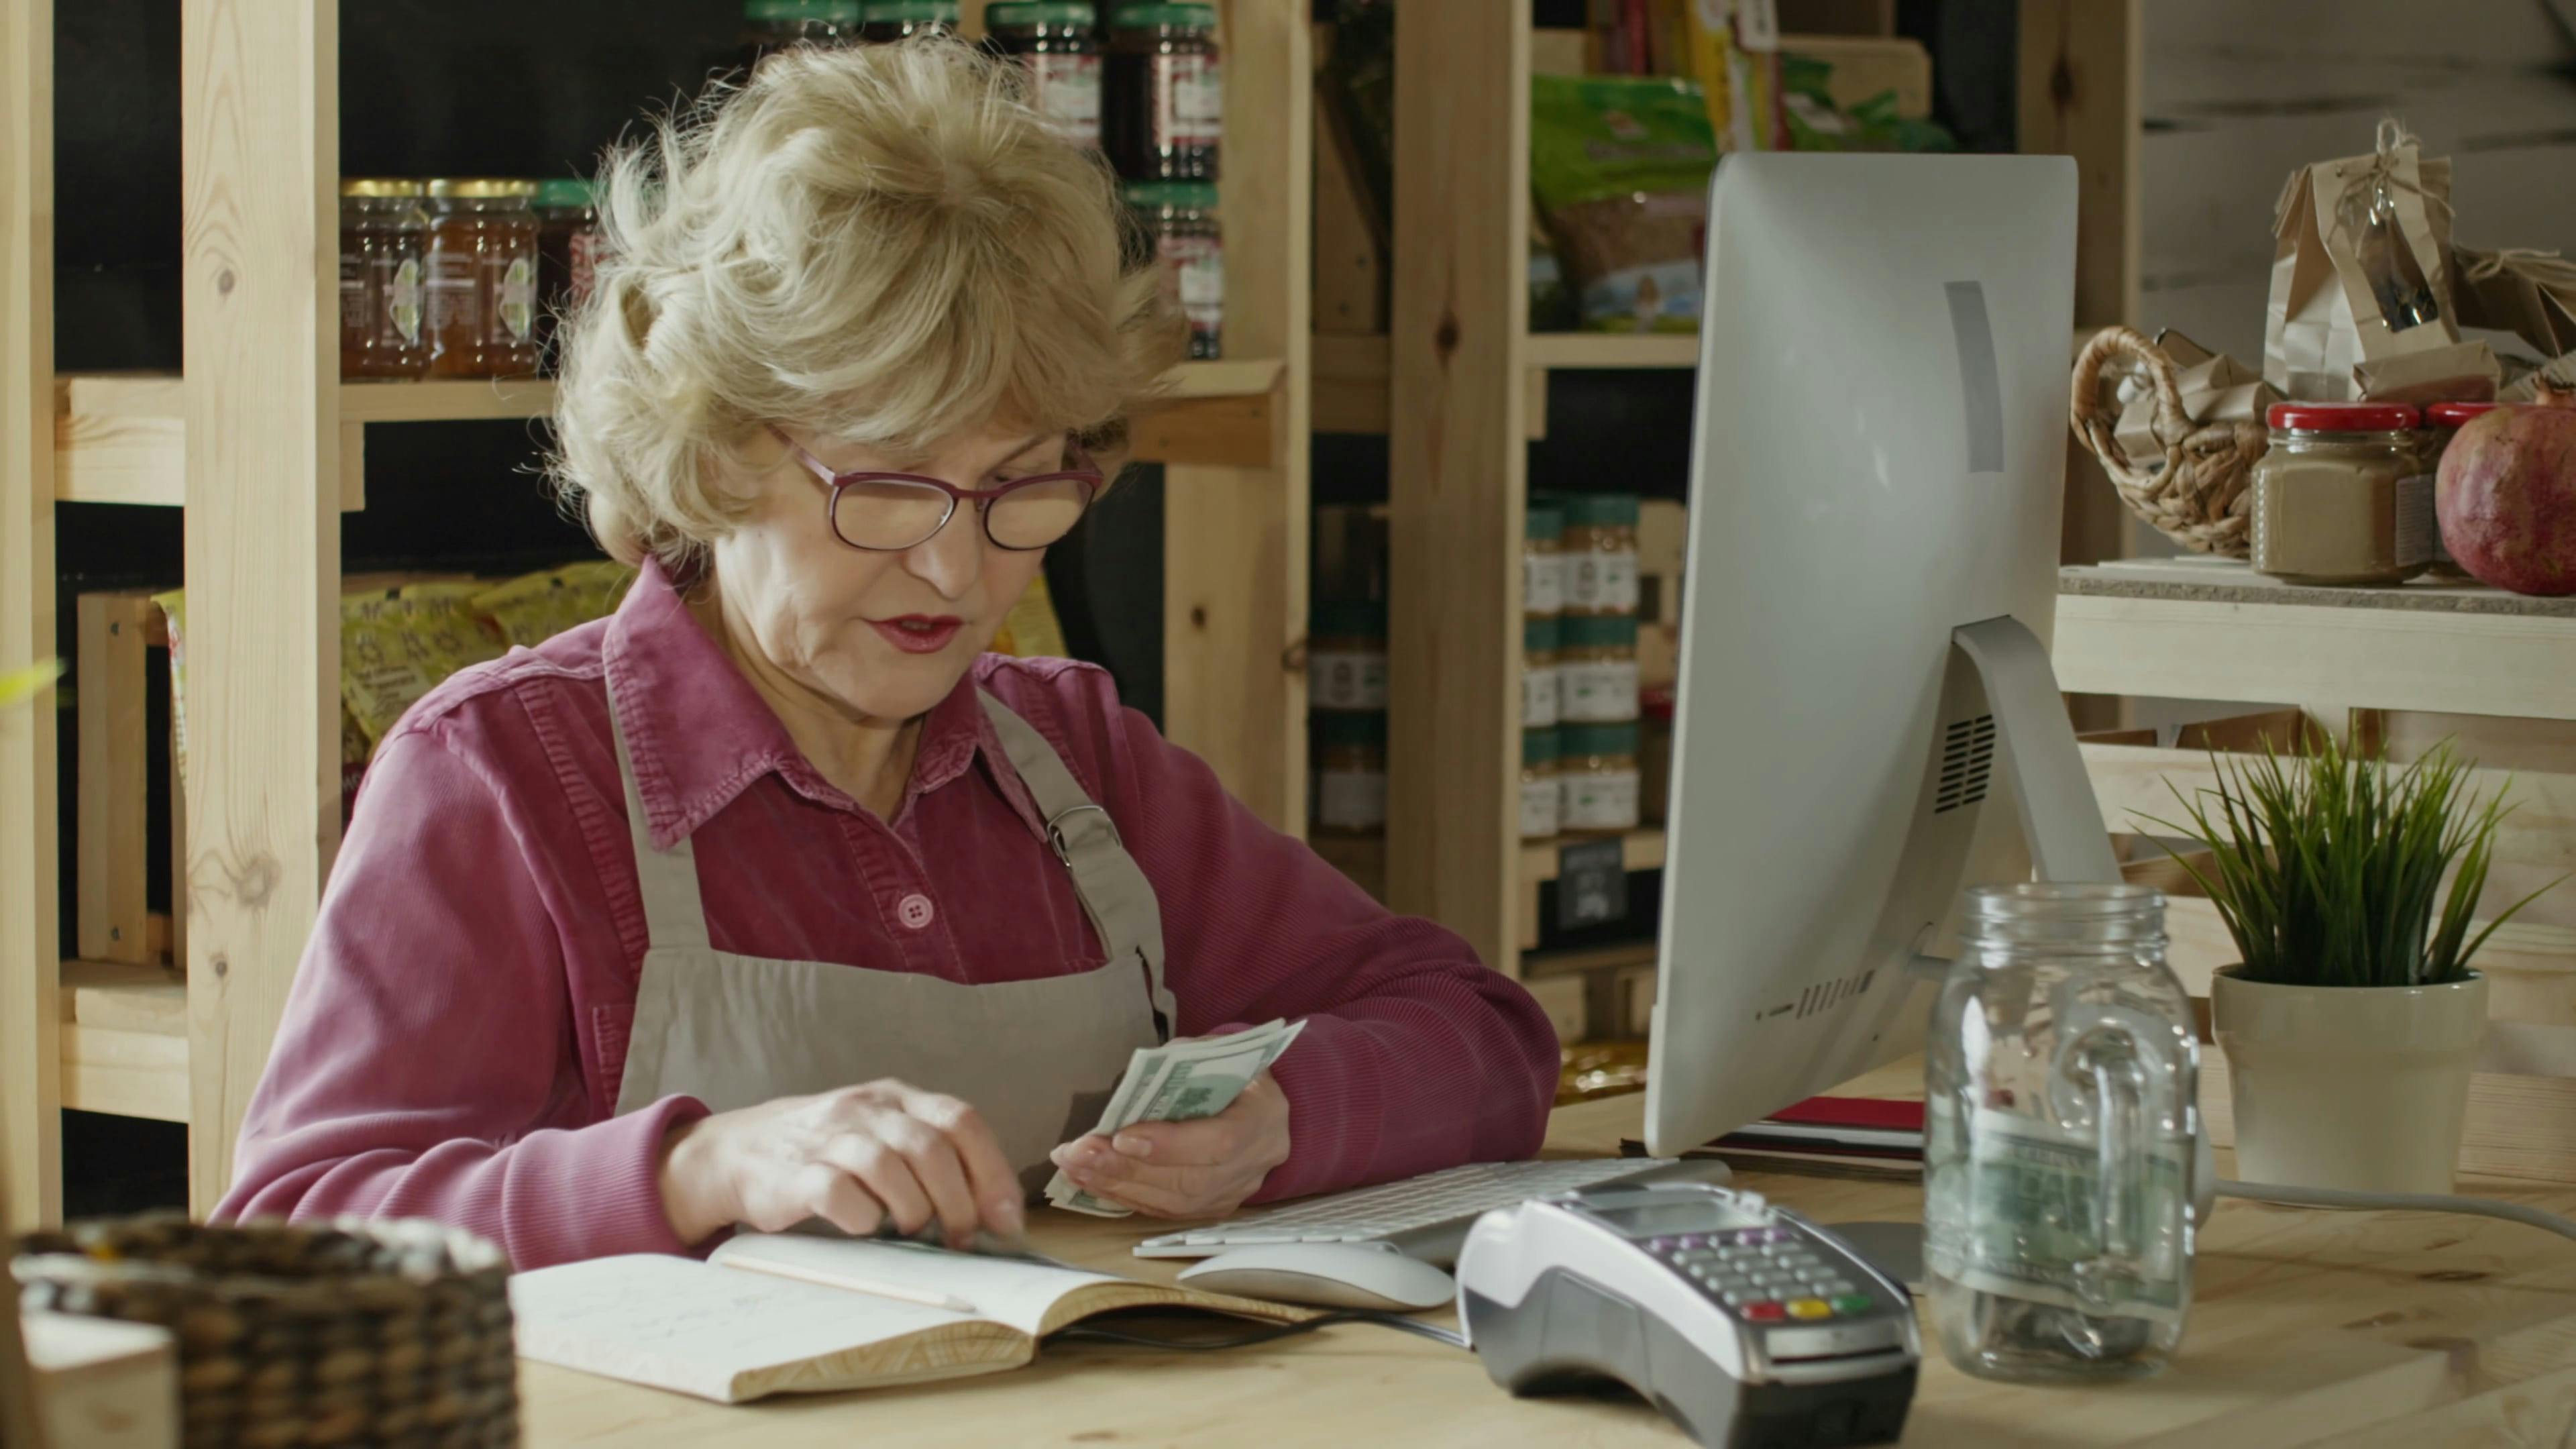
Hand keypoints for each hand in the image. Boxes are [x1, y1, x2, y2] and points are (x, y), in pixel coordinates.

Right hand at [657, 1080, 1023, 1249]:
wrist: (737, 1152)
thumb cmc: (827, 1153)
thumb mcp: (881, 1136)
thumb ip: (930, 1160)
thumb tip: (994, 1217)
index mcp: (896, 1097)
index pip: (961, 1120)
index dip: (991, 1171)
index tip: (1006, 1220)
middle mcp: (865, 1108)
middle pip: (930, 1147)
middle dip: (957, 1201)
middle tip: (960, 1239)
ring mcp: (827, 1137)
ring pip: (887, 1166)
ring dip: (914, 1210)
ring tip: (914, 1233)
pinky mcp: (793, 1173)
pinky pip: (837, 1193)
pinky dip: (862, 1218)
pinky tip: (866, 1228)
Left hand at [1047, 1069, 1291, 1218]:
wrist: (1262, 1105)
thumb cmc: (1233, 1071)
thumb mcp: (1216, 1053)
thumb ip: (1181, 1064)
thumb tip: (1133, 1085)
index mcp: (1262, 1117)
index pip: (1218, 1142)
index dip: (1169, 1145)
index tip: (1120, 1137)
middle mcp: (1254, 1164)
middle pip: (1189, 1180)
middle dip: (1126, 1168)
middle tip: (1076, 1153)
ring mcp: (1235, 1193)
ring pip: (1174, 1203)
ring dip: (1116, 1185)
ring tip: (1073, 1167)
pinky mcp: (1214, 1208)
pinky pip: (1166, 1211)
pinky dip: (1125, 1196)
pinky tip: (1090, 1181)